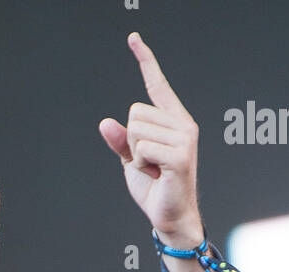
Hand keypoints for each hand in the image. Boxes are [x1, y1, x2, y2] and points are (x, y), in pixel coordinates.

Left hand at [98, 32, 201, 242]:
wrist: (169, 216)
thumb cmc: (155, 187)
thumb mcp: (132, 160)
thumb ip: (120, 141)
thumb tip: (104, 123)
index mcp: (174, 120)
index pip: (157, 84)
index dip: (145, 61)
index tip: (133, 39)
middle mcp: (182, 124)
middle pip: (135, 112)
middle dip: (132, 140)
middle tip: (149, 162)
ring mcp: (184, 138)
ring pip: (136, 130)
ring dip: (136, 154)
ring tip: (153, 169)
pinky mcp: (180, 155)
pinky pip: (142, 148)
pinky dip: (140, 164)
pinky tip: (155, 174)